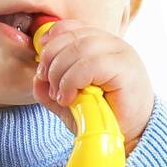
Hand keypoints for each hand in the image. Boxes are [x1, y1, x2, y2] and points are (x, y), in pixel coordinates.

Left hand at [31, 20, 154, 153]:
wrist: (130, 138)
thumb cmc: (103, 118)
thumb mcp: (70, 102)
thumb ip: (52, 89)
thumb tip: (36, 79)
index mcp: (101, 46)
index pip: (73, 28)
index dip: (52, 39)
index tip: (41, 63)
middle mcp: (113, 45)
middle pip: (73, 37)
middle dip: (52, 59)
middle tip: (47, 83)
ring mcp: (122, 54)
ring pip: (80, 48)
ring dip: (61, 72)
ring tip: (60, 95)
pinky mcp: (126, 69)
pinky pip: (91, 64)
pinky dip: (72, 80)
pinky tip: (69, 97)